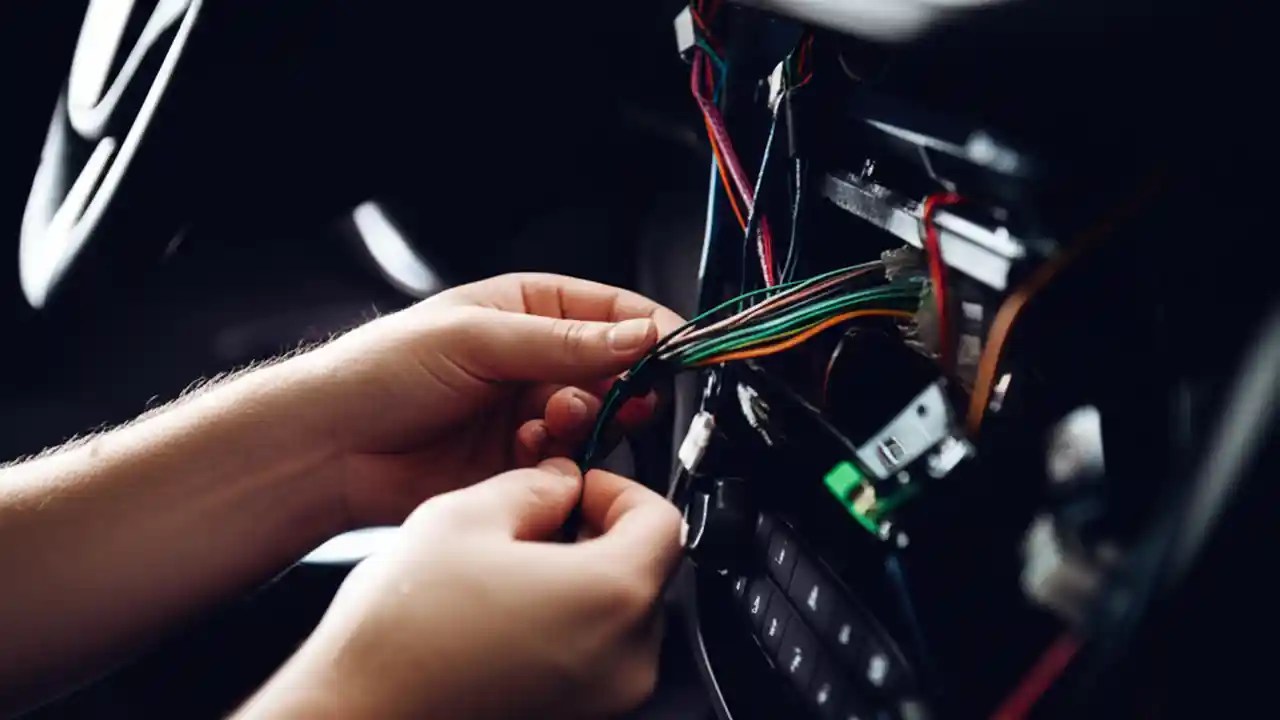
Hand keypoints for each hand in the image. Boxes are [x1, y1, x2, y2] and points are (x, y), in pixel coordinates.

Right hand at [239, 459, 683, 719]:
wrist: (355, 718)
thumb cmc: (400, 638)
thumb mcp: (463, 517)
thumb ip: (533, 485)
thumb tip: (560, 480)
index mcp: (613, 597)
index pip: (662, 519)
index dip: (617, 488)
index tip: (576, 487)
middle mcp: (626, 658)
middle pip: (644, 569)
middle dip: (595, 533)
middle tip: (535, 523)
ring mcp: (605, 700)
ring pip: (617, 613)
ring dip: (578, 580)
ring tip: (507, 573)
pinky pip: (593, 656)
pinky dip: (564, 626)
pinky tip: (500, 616)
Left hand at [298, 273, 683, 526]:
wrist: (330, 450)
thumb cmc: (381, 372)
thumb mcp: (477, 339)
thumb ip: (564, 343)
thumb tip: (640, 335)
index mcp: (527, 310)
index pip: (612, 312)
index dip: (650, 331)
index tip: (677, 353)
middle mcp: (535, 361)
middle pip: (616, 371)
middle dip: (622, 387)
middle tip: (620, 400)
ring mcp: (530, 415)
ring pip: (598, 422)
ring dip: (584, 426)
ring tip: (548, 426)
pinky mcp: (521, 466)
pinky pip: (570, 465)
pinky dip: (560, 462)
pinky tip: (528, 454)